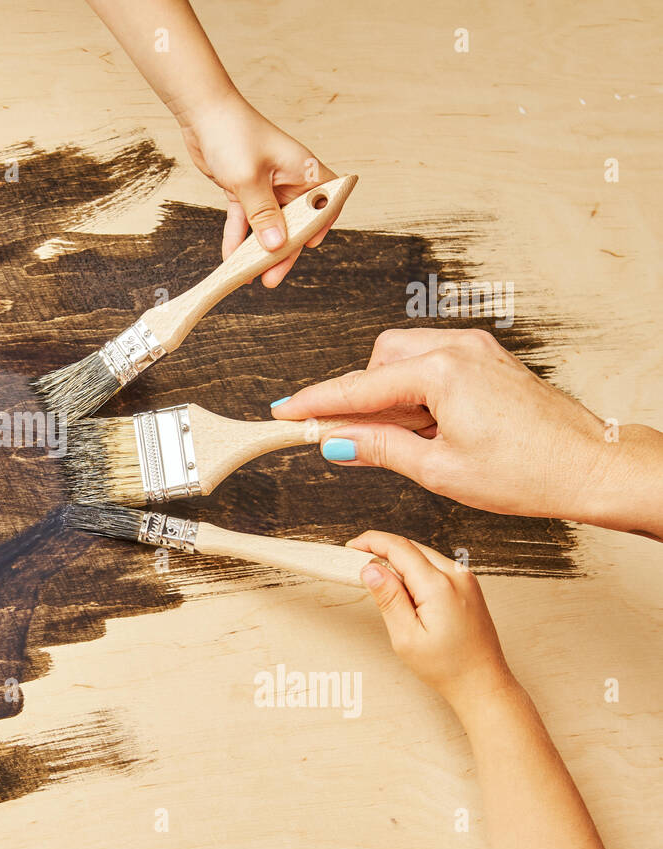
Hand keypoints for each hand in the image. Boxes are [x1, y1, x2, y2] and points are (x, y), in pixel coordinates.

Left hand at [180, 97, 336, 285]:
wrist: (202, 114)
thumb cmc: (233, 135)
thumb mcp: (249, 180)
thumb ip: (263, 215)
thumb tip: (278, 246)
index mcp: (304, 171)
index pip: (325, 204)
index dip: (320, 226)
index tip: (309, 246)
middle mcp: (290, 180)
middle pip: (294, 224)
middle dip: (283, 252)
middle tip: (271, 278)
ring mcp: (267, 186)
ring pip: (268, 226)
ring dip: (258, 251)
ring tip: (250, 277)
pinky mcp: (245, 190)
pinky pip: (245, 221)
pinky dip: (238, 238)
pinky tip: (230, 260)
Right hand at [270, 328, 662, 531]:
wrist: (591, 466)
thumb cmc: (530, 471)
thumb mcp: (439, 469)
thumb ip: (380, 447)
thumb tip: (338, 442)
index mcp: (442, 372)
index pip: (360, 387)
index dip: (317, 403)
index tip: (285, 412)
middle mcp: (459, 349)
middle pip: (379, 360)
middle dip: (360, 396)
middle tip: (345, 436)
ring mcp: (477, 350)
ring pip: (406, 358)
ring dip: (390, 394)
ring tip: (402, 440)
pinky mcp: (490, 360)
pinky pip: (434, 363)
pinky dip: (417, 391)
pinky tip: (425, 427)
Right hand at [348, 530, 512, 709]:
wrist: (482, 682)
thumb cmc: (447, 667)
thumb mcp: (406, 637)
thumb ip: (388, 599)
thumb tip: (370, 570)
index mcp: (439, 587)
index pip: (399, 548)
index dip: (371, 542)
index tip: (352, 546)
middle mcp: (456, 576)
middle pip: (411, 548)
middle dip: (382, 549)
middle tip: (358, 563)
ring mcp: (465, 579)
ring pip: (423, 555)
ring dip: (398, 560)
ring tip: (379, 581)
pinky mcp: (468, 586)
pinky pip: (435, 566)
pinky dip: (415, 569)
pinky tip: (404, 587)